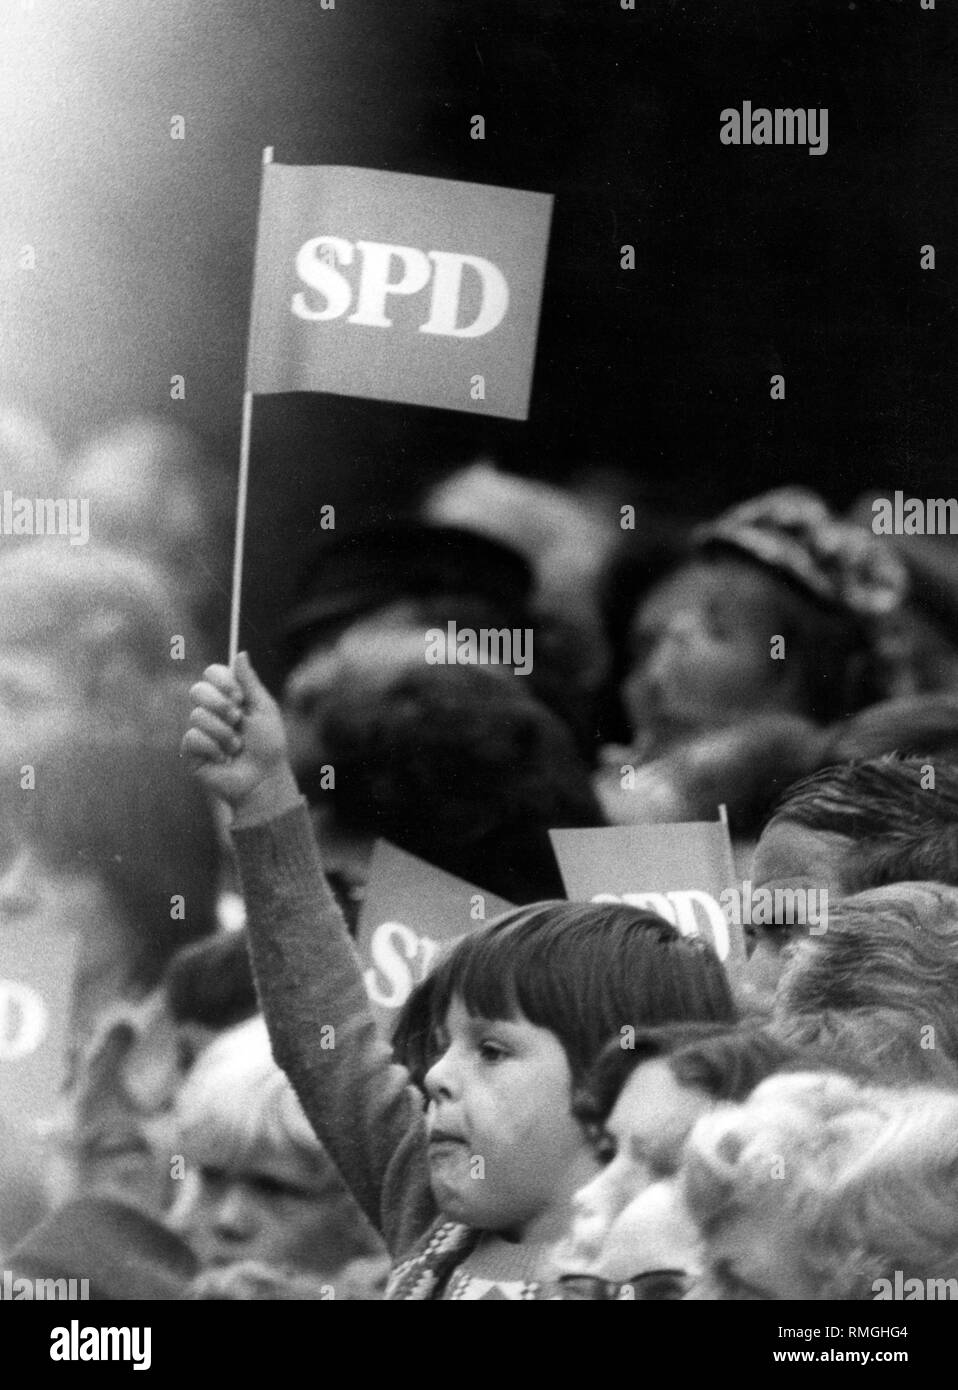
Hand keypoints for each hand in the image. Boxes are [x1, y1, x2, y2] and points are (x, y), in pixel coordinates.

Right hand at [181, 652, 300, 820]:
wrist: (264, 780)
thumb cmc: (269, 746)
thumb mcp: (264, 709)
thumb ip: (250, 682)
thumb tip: (240, 653)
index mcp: (228, 698)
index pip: (212, 673)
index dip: (223, 681)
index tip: (240, 696)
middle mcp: (211, 711)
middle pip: (198, 690)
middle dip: (221, 705)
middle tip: (238, 719)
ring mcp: (200, 731)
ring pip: (197, 715)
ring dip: (223, 732)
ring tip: (236, 747)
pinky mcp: (191, 752)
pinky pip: (193, 738)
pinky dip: (214, 748)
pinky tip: (223, 759)